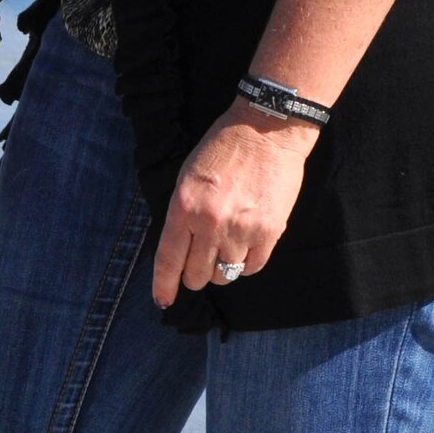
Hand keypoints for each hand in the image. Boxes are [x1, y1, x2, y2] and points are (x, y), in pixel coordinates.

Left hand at [150, 105, 317, 307]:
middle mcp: (210, 223)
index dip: (164, 285)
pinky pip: (254, 266)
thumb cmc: (221, 150)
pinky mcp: (270, 231)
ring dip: (222, 269)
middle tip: (199, 267)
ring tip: (224, 250)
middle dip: (195, 276)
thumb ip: (181, 215)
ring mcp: (241, 229)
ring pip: (226, 274)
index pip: (168, 259)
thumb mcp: (186, 178)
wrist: (265, 131)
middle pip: (198, 274)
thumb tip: (179, 250)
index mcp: (183, 207)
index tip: (163, 301)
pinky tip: (245, 248)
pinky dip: (247, 264)